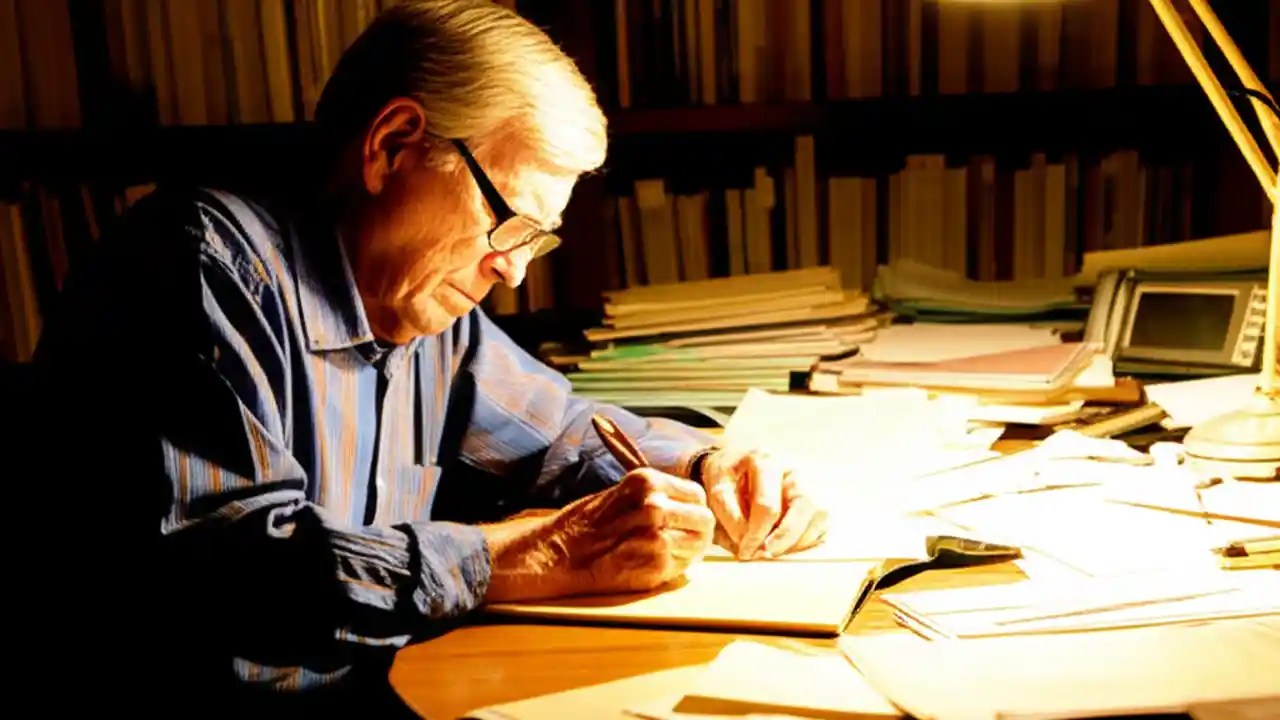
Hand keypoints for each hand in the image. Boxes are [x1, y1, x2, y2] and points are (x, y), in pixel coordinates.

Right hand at [483, 469, 715, 601]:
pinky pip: (683, 566)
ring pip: (699, 545)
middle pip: (705, 520)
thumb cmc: (590, 523)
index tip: (689, 519)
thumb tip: (692, 507)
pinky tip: (656, 564)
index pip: (697, 494)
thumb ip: (659, 497)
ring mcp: (658, 536)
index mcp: (649, 482)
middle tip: (688, 540)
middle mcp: (656, 506)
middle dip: (699, 531)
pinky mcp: (656, 565)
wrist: (562, 552)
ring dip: (690, 551)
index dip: (695, 508)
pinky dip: (676, 567)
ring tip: (670, 553)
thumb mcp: (624, 493)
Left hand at [698, 447, 827, 559]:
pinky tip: (784, 545)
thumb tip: (746, 540)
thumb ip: (727, 511)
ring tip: (771, 550)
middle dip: (784, 538)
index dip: (756, 534)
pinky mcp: (816, 499)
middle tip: (764, 555)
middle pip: (804, 505)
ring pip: (819, 515)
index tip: (744, 552)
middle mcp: (793, 470)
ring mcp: (809, 483)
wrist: (736, 464)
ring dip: (796, 541)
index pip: (767, 504)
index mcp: (765, 461)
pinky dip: (806, 541)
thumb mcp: (716, 485)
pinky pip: (822, 525)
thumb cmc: (727, 474)